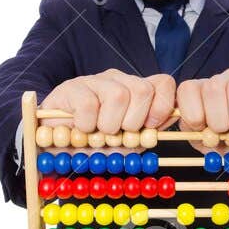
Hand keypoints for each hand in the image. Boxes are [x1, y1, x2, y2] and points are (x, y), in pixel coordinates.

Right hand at [39, 69, 176, 134]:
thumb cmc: (95, 144)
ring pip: (119, 95)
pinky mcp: (71, 88)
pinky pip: (89, 105)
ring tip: (98, 134)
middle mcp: (117, 80)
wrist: (57, 148)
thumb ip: (149, 129)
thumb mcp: (128, 140)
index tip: (150, 127)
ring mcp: (93, 81)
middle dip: (134, 121)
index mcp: (134, 89)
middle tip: (118, 134)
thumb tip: (172, 117)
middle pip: (143, 90)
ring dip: (109, 125)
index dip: (162, 106)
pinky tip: (81, 129)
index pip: (164, 83)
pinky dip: (87, 125)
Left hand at [176, 68, 228, 155]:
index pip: (188, 88)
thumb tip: (194, 128)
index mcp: (206, 90)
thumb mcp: (212, 143)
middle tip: (226, 133)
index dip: (191, 112)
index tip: (200, 129)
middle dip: (217, 119)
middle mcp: (227, 80)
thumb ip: (198, 137)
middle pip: (213, 87)